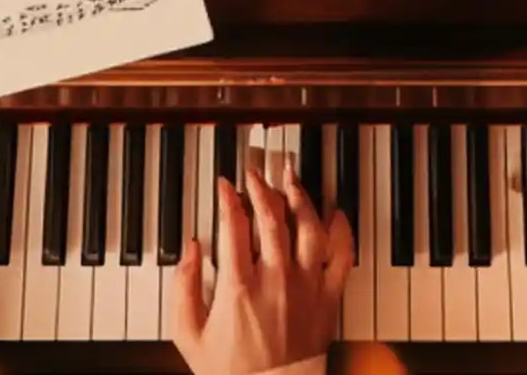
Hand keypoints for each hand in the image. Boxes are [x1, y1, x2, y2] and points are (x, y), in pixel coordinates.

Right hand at [172, 163, 353, 374]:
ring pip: (309, 228)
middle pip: (272, 218)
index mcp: (238, 286)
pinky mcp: (328, 298)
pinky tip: (335, 214)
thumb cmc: (230, 369)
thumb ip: (184, 287)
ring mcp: (306, 287)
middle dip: (261, 187)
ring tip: (291, 178)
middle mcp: (275, 280)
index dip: (227, 197)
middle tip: (255, 172)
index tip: (224, 185)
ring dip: (300, 198)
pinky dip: (342, 232)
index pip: (232, 225)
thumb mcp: (188, 334)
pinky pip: (343, 257)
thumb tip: (190, 247)